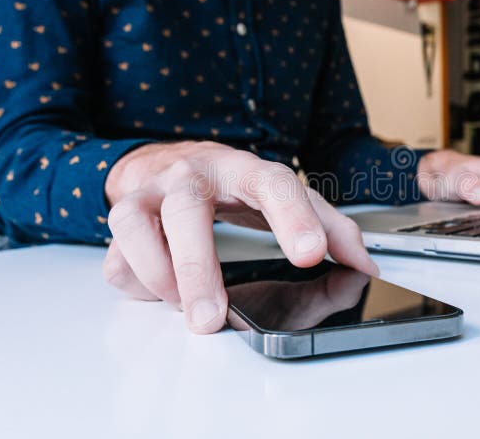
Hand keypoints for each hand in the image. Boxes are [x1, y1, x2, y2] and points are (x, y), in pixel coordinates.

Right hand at [101, 141, 377, 333]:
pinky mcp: (120, 217)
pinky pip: (116, 256)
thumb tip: (363, 265)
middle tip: (212, 319)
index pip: (272, 184)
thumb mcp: (284, 199)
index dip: (292, 217)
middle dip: (197, 266)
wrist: (167, 161)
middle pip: (188, 210)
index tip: (310, 253)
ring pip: (135, 228)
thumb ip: (329, 228)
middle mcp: (192, 176)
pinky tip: (157, 289)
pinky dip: (135, 281)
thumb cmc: (230, 186)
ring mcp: (149, 193)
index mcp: (243, 170)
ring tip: (184, 307)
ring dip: (158, 275)